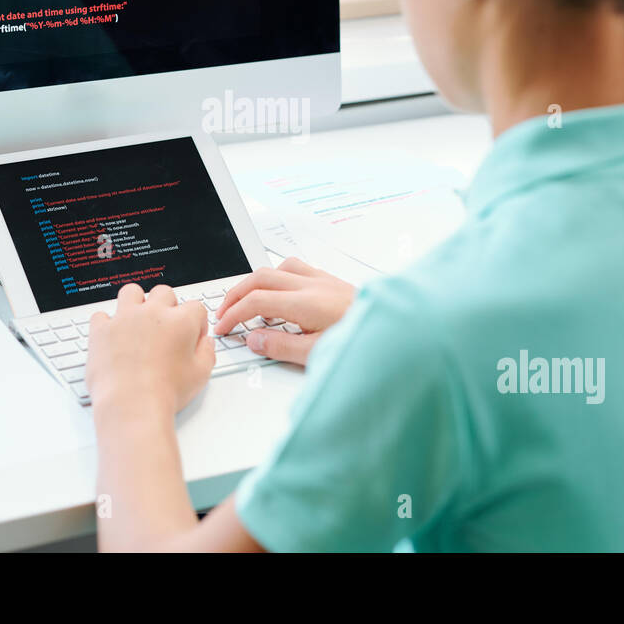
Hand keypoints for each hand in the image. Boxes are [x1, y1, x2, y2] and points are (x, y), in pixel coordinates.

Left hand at [86, 283, 214, 414]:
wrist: (132, 404)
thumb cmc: (165, 392)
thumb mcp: (200, 375)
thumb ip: (207, 353)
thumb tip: (205, 344)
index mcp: (180, 321)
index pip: (195, 307)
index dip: (196, 322)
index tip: (193, 335)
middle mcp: (152, 313)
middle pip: (164, 293)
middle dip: (167, 306)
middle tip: (166, 327)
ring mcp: (125, 318)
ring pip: (131, 292)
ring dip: (136, 302)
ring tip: (138, 320)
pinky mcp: (102, 330)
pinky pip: (101, 315)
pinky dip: (106, 323)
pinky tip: (112, 335)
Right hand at [214, 257, 355, 365]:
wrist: (400, 331)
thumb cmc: (364, 341)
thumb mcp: (318, 355)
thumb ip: (281, 346)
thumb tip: (254, 339)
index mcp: (306, 302)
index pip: (256, 301)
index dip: (234, 314)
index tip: (224, 327)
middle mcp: (313, 285)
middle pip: (261, 278)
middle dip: (237, 294)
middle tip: (225, 313)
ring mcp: (324, 281)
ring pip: (279, 268)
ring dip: (257, 282)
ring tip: (249, 303)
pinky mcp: (333, 283)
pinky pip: (297, 270)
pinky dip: (279, 279)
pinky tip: (282, 295)